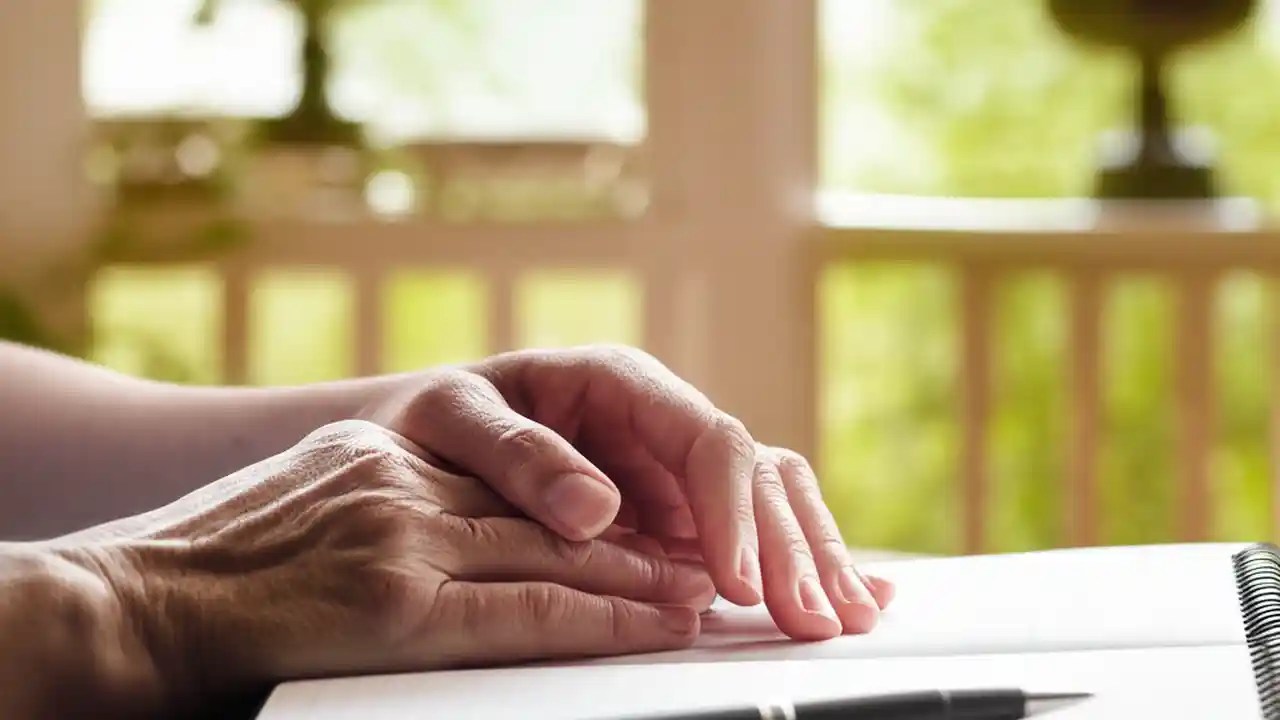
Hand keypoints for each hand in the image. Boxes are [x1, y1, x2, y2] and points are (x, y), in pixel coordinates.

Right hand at [56, 420, 713, 714]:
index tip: (643, 527)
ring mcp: (404, 538)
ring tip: (696, 595)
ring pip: (550, 558)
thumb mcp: (303, 505)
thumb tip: (440, 541)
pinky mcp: (397, 602)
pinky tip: (649, 623)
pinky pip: (522, 612)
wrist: (131, 606)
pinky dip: (598, 620)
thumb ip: (377, 508)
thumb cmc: (205, 571)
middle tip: (702, 557)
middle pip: (546, 518)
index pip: (507, 486)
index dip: (587, 510)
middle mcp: (404, 486)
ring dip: (636, 582)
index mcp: (382, 457)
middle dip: (633, 543)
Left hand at [366, 346, 893, 640]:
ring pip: (771, 500)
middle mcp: (662, 422)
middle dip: (788, 544)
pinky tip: (850, 595)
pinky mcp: (677, 512)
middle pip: (754, 473)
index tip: (735, 579)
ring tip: (849, 615)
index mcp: (619, 382)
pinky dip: (800, 563)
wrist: (421, 434)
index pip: (704, 438)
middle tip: (809, 617)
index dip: (729, 509)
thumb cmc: (436, 418)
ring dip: (812, 556)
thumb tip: (594, 509)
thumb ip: (517, 454)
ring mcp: (676, 469)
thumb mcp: (454, 419)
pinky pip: (750, 532)